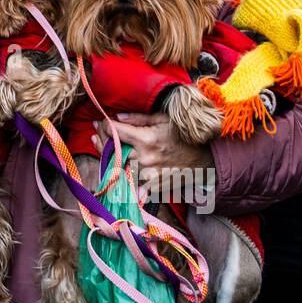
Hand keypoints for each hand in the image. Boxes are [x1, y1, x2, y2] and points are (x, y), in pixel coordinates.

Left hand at [92, 111, 213, 177]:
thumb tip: (117, 116)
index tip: (100, 122)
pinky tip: (113, 165)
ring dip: (107, 156)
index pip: (115, 132)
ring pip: (118, 166)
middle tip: (96, 133)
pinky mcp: (151, 186)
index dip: (104, 125)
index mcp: (147, 140)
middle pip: (112, 150)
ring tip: (101, 145)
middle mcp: (144, 159)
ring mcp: (147, 175)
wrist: (205, 160)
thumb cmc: (184, 136)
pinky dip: (120, 173)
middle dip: (102, 140)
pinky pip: (130, 181)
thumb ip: (139, 118)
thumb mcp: (164, 120)